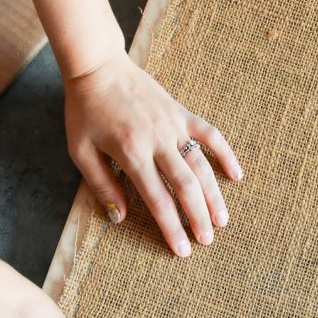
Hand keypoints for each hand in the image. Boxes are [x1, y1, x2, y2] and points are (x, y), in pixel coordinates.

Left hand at [63, 53, 242, 256]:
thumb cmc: (86, 112)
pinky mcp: (181, 113)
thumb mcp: (81, 152)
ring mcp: (173, 126)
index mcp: (131, 153)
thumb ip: (102, 185)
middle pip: (185, 186)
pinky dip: (225, 154)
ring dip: (214, 195)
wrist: (98, 68)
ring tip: (222, 220)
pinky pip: (210, 135)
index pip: (158, 199)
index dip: (172, 227)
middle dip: (198, 217)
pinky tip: (236, 175)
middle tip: (206, 240)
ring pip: (201, 165)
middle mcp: (157, 141)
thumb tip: (120, 217)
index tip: (182, 249)